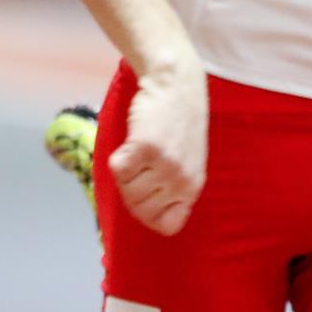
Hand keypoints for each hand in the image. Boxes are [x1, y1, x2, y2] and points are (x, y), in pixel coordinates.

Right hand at [109, 56, 208, 235]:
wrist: (177, 85)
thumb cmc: (178, 124)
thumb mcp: (187, 163)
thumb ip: (174, 190)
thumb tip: (153, 221)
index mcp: (193, 188)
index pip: (166, 226)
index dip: (149, 212)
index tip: (148, 190)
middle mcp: (181, 180)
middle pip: (138, 209)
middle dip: (132, 189)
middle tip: (143, 162)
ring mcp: (164, 165)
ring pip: (125, 189)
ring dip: (125, 170)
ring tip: (141, 147)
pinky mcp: (145, 148)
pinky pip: (117, 169)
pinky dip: (117, 157)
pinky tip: (133, 139)